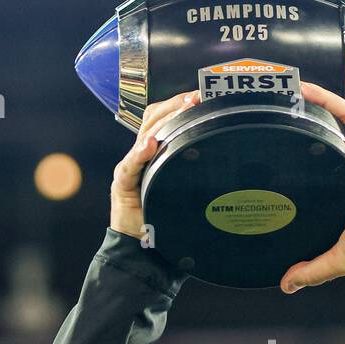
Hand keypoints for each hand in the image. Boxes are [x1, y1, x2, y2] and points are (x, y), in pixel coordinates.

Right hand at [110, 89, 201, 240]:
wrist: (138, 247)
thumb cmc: (162, 218)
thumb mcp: (182, 189)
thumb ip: (193, 173)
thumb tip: (223, 158)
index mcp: (153, 154)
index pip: (162, 119)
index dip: (178, 105)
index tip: (200, 96)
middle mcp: (139, 156)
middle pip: (152, 119)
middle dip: (174, 106)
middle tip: (195, 98)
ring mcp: (129, 168)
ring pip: (143, 136)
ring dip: (162, 121)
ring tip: (180, 111)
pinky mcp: (121, 185)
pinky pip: (129, 166)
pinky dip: (140, 154)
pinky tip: (150, 144)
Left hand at [278, 81, 344, 293]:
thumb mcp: (339, 256)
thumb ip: (312, 270)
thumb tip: (286, 284)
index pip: (334, 165)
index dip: (313, 155)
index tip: (286, 148)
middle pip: (337, 137)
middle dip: (314, 124)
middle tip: (282, 114)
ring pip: (342, 120)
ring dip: (317, 106)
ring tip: (289, 94)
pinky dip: (326, 100)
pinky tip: (304, 91)